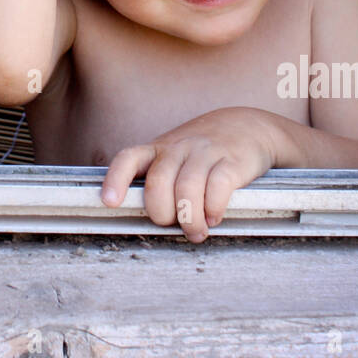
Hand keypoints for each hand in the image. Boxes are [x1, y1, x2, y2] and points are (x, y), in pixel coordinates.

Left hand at [100, 107, 281, 242]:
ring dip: (189, 219)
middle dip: (161, 213)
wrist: (248, 127)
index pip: (128, 158)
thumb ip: (159, 179)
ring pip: (186, 188)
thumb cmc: (203, 150)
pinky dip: (212, 209)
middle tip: (173, 225)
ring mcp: (205, 152)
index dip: (116, 180)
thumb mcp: (175, 155)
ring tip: (196, 231)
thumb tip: (146, 219)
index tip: (110, 202)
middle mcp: (178, 148)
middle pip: (158, 182)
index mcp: (158, 148)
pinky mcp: (231, 162)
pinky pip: (217, 187)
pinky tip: (214, 217)